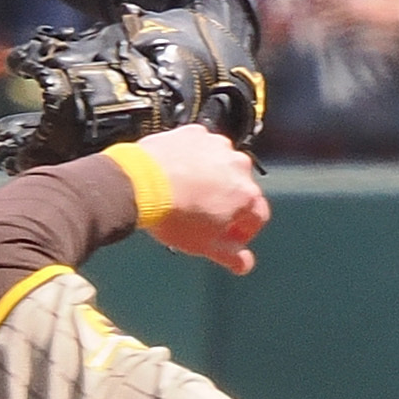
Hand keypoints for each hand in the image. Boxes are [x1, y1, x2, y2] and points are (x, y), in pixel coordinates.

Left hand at [132, 124, 267, 275]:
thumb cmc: (175, 216)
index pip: (258, 215)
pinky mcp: (193, 133)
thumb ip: (230, 256)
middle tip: (205, 216)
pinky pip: (199, 148)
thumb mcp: (204, 245)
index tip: (230, 238)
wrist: (141, 183)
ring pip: (221, 165)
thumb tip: (244, 264)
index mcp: (246, 194)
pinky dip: (192, 159)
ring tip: (188, 192)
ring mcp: (216, 146)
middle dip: (227, 203)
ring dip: (211, 178)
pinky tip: (176, 172)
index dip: (245, 230)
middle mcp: (238, 165)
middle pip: (240, 188)